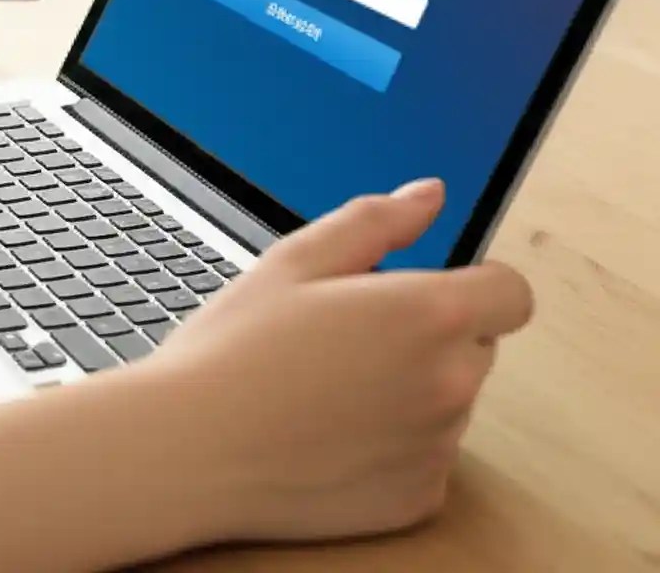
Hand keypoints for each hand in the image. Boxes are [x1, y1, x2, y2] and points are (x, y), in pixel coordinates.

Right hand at [143, 179, 533, 543]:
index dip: (472, 287)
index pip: (510, 294)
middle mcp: (450, 382)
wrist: (186, 451)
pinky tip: (328, 439)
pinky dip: (391, 451)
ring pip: (447, 405)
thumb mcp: (293, 263)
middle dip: (427, 340)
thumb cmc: (231, 354)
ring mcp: (437, 448)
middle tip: (344, 344)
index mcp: (429, 313)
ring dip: (408, 395)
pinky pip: (424, 462)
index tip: (420, 296)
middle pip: (475, 348)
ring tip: (324, 394)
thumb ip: (376, 222)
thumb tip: (429, 197)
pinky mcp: (416, 500)